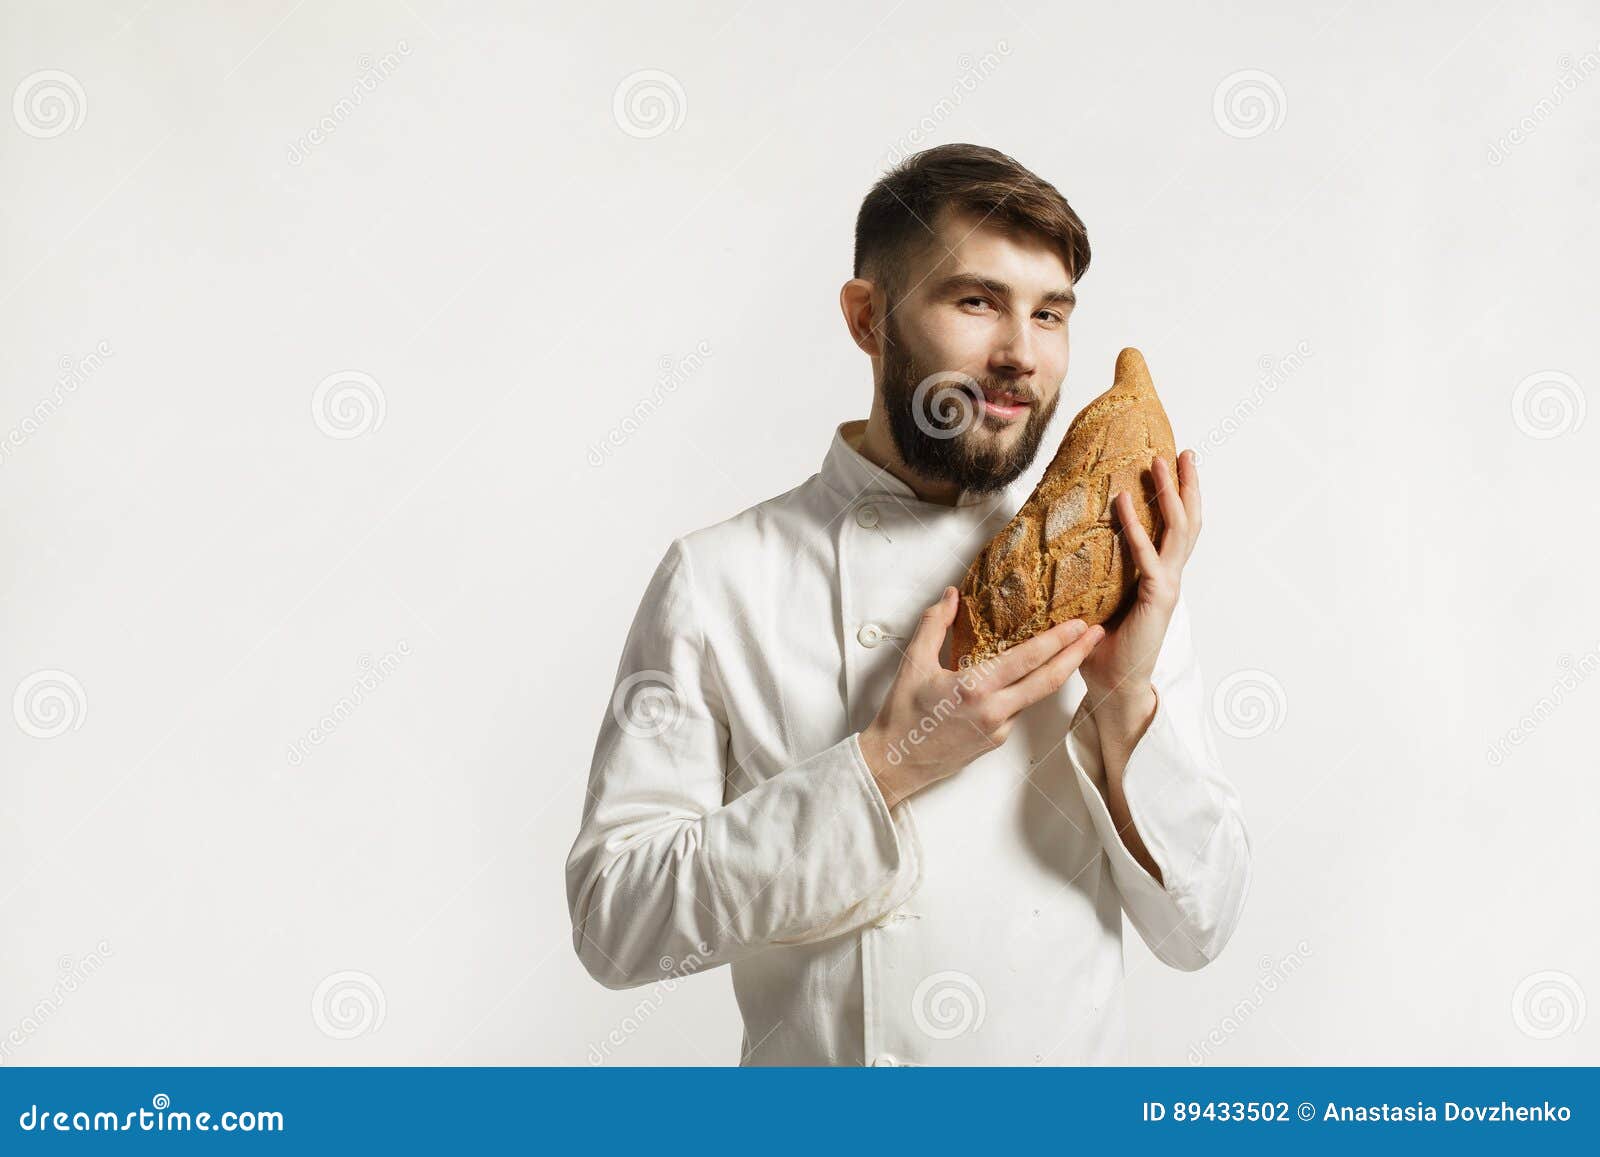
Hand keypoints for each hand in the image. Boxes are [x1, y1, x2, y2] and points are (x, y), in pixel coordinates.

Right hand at [858, 585, 1105, 807]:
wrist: (896, 761)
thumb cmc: (902, 713)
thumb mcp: (914, 662)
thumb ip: (935, 624)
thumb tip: (952, 595)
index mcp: (975, 687)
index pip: (1028, 660)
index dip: (1057, 641)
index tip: (1079, 624)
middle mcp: (994, 711)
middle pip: (1048, 681)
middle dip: (1076, 655)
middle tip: (1096, 634)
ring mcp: (999, 729)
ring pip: (1035, 697)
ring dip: (1056, 673)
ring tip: (1072, 651)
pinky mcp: (997, 742)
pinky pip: (1017, 710)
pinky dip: (1026, 692)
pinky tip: (1027, 677)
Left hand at [1079, 450, 1201, 708]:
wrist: (1111, 685)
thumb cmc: (1102, 645)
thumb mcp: (1098, 599)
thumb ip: (1095, 572)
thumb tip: (1068, 543)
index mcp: (1160, 576)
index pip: (1175, 528)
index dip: (1179, 496)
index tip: (1175, 465)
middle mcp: (1170, 577)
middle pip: (1187, 521)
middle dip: (1187, 484)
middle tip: (1183, 451)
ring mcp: (1167, 587)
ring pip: (1178, 531)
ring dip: (1170, 494)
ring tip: (1161, 461)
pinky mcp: (1156, 600)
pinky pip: (1147, 557)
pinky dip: (1136, 528)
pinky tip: (1124, 502)